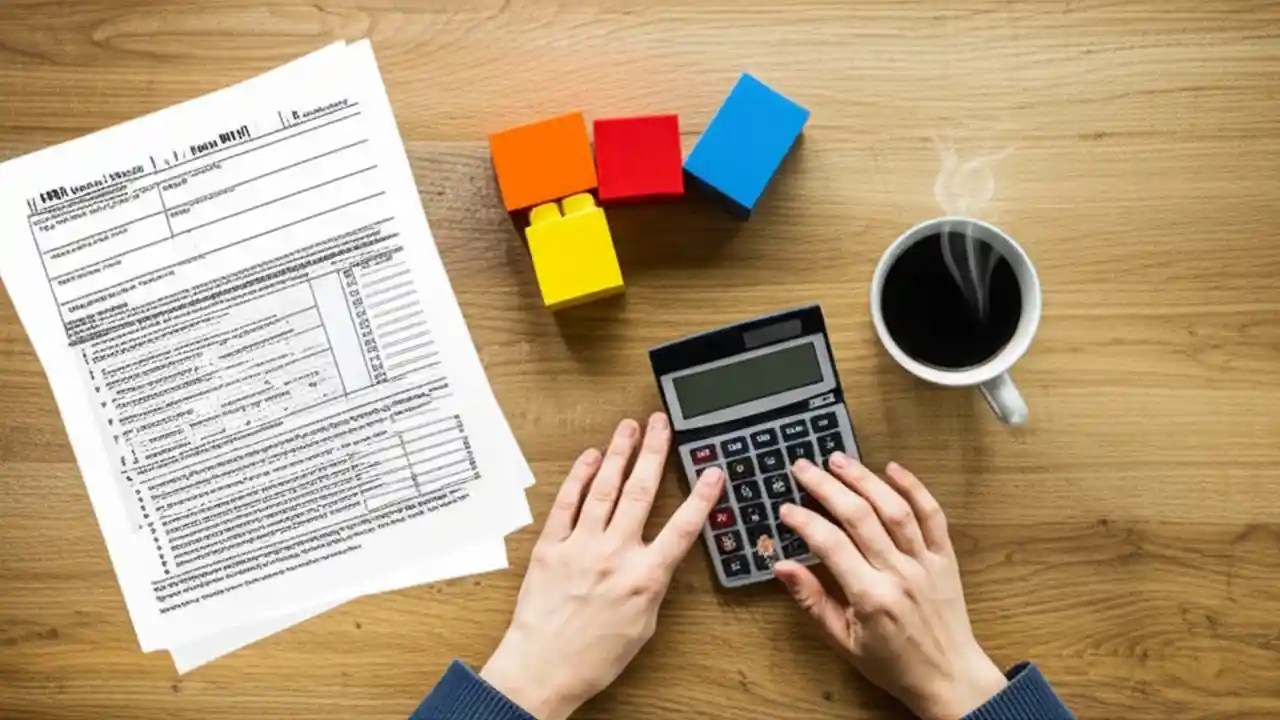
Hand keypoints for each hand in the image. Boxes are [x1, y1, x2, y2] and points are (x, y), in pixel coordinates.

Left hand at [480, 414, 723, 719]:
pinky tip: (590, 458)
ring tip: (628, 427)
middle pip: (641, 493)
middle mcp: (614, 555)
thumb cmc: (592, 659)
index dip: (701, 497)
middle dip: (654, 453)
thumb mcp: (643, 626)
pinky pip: (567, 504)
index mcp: (644, 578)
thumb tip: (659, 558)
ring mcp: (580, 547)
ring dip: (619, 453)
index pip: (682, 528)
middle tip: (662, 425)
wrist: (542, 670)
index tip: (713, 471)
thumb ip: (652, 586)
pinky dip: (579, 477)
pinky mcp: (551, 548)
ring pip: (605, 489)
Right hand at [774, 455, 1006, 719]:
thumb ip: (812, 602)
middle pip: (859, 517)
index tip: (785, 508)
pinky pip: (933, 515)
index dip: (804, 521)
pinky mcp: (945, 557)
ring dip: (865, 479)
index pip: (830, 545)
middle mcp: (900, 574)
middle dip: (827, 487)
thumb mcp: (843, 641)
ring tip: (838, 460)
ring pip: (894, 508)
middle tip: (803, 468)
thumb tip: (782, 567)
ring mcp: (926, 562)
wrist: (949, 678)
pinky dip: (914, 487)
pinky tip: (892, 469)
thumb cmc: (892, 663)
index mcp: (871, 597)